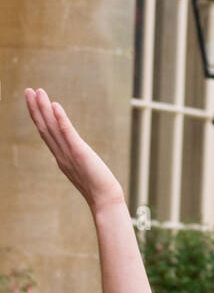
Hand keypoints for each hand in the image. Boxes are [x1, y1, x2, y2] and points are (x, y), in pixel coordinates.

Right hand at [24, 88, 124, 213]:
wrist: (106, 201)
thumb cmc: (99, 189)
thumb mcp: (83, 170)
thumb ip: (77, 160)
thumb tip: (77, 153)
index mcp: (61, 158)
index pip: (46, 134)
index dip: (38, 117)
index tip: (33, 101)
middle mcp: (61, 155)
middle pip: (45, 128)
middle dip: (35, 109)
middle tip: (28, 90)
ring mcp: (69, 154)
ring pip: (52, 128)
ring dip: (44, 109)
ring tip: (38, 92)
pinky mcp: (80, 153)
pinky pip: (68, 134)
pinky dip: (61, 119)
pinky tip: (55, 105)